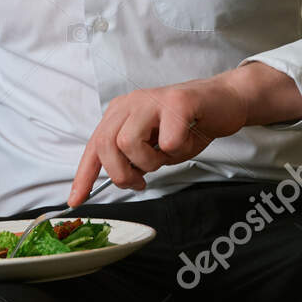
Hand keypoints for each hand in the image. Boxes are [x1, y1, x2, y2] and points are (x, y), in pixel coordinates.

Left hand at [67, 73, 254, 203]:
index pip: (93, 147)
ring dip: (150, 161)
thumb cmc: (189, 127)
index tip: (76, 200)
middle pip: (105, 145)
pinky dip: (178, 150)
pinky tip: (187, 138)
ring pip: (128, 142)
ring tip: (167, 154)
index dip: (84, 176)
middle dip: (121, 173)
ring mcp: (151, 100)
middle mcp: (130, 104)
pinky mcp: (176, 102)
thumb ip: (135, 159)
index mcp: (120, 114)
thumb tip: (122, 179)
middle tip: (140, 181)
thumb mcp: (155, 147)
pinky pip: (167, 140)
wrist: (225, 102)